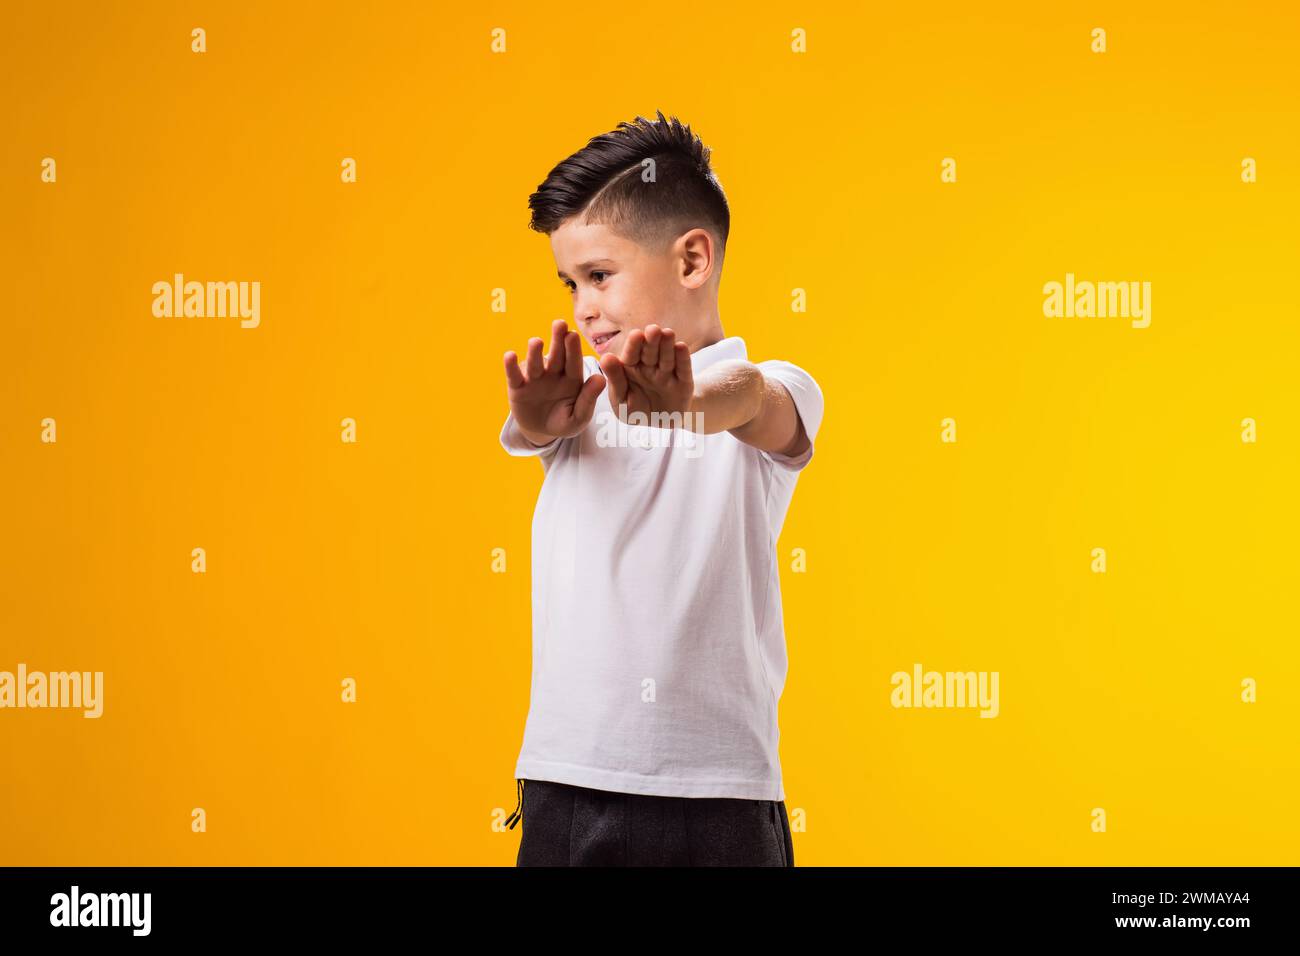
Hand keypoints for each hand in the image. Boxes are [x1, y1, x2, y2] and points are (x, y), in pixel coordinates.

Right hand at [503, 319, 606, 439]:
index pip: (574, 362)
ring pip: (535, 363)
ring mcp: (535, 378)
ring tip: (536, 342)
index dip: (573, 349)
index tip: (573, 335)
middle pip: (556, 355)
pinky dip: (511, 366)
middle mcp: (553, 373)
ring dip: (535, 352)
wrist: (541, 431)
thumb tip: (600, 379)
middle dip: (557, 340)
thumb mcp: (579, 416)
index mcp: (572, 378)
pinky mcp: (517, 387)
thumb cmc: (564, 422)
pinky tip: (510, 356)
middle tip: (560, 323)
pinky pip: (514, 375)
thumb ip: (588, 399)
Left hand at [598, 324, 694, 427]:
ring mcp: (667, 372)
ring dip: (667, 345)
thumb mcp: (622, 400)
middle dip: (652, 341)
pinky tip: (681, 347)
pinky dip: (682, 359)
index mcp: (631, 367)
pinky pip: (683, 369)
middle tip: (653, 330)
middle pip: (650, 352)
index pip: (631, 355)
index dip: (634, 345)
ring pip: (667, 357)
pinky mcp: (684, 381)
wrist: (660, 422)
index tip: (636, 335)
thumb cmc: (635, 410)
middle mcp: (649, 366)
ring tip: (667, 333)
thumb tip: (605, 357)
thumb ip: (615, 380)